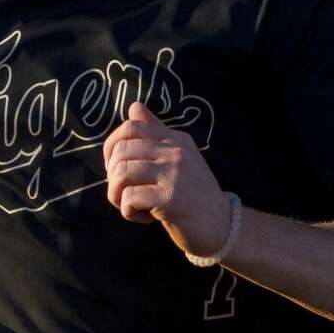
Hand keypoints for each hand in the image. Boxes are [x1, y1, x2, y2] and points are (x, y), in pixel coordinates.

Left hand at [103, 101, 231, 256]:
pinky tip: (145, 217)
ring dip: (116, 195)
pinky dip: (128, 211)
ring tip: (131, 205)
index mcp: (176, 139)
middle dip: (112, 176)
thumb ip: (155, 133)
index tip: (117, 168)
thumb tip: (134, 106)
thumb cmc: (193, 195)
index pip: (131, 126)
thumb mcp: (178, 158)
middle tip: (125, 193)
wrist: (222, 227)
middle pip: (120, 151)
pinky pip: (129, 197)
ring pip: (120, 173)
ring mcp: (175, 173)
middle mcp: (176, 151)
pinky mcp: (171, 199)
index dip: (111, 147)